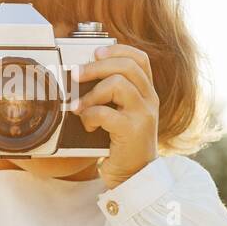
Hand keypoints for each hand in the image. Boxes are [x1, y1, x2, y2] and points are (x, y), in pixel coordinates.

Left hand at [73, 44, 159, 188]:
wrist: (135, 176)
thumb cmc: (122, 144)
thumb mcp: (123, 114)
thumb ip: (113, 95)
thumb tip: (84, 73)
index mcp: (147, 93)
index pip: (140, 58)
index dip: (118, 49)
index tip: (96, 53)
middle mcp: (149, 100)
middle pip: (126, 66)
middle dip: (96, 67)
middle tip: (77, 75)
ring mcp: (143, 115)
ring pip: (118, 84)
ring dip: (91, 94)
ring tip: (81, 107)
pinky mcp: (132, 131)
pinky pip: (106, 112)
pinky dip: (90, 115)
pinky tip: (87, 125)